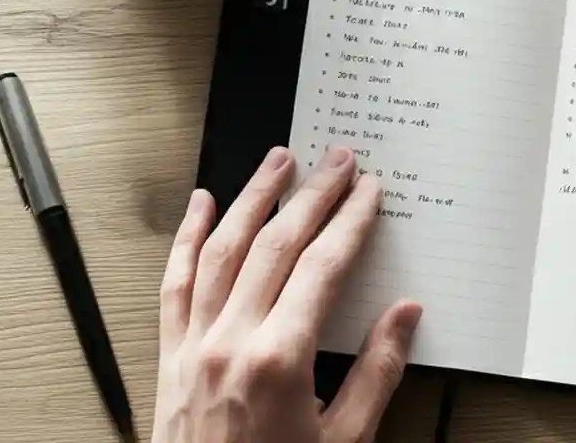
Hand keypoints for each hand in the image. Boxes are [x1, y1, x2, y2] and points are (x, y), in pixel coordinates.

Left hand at [152, 145, 421, 442]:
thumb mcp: (345, 441)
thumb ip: (377, 373)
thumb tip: (406, 316)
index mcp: (279, 360)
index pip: (322, 267)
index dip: (350, 222)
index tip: (368, 192)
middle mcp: (230, 341)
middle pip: (275, 245)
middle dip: (311, 195)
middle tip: (338, 160)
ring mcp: (194, 344)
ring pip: (222, 250)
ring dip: (252, 198)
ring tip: (278, 161)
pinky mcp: (169, 356)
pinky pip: (174, 283)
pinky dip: (187, 238)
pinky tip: (201, 206)